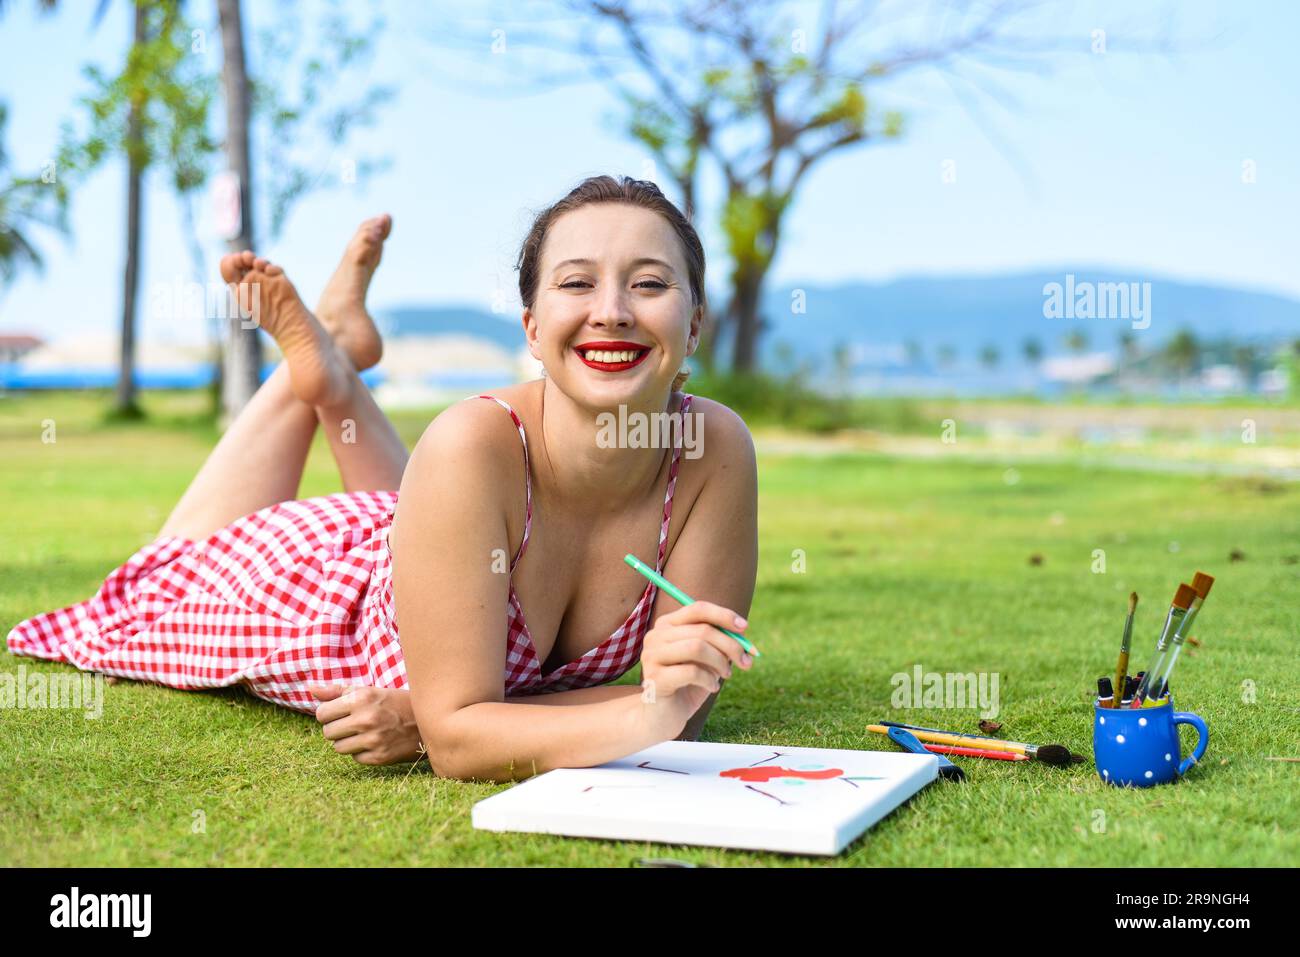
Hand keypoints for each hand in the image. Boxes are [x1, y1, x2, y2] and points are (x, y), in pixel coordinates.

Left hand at [309, 684, 423, 765]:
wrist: (428, 721)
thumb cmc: (394, 703)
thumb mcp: (368, 691)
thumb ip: (337, 691)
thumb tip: (310, 688)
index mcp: (361, 698)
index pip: (322, 713)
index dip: (329, 714)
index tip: (342, 713)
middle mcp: (366, 718)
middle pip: (327, 733)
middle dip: (338, 729)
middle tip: (356, 723)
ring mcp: (373, 739)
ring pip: (338, 748)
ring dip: (348, 742)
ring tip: (366, 733)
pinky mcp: (379, 757)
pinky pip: (355, 758)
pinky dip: (362, 752)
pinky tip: (376, 742)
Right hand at [638, 601, 753, 736]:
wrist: (663, 717)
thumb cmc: (688, 684)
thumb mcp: (707, 659)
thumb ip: (720, 643)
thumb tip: (743, 634)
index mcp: (667, 624)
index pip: (698, 609)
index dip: (723, 615)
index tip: (745, 628)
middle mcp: (656, 636)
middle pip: (702, 629)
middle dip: (731, 645)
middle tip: (746, 662)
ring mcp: (652, 656)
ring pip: (696, 647)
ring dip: (720, 662)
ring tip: (726, 675)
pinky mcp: (654, 679)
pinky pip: (691, 672)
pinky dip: (709, 680)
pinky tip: (712, 687)